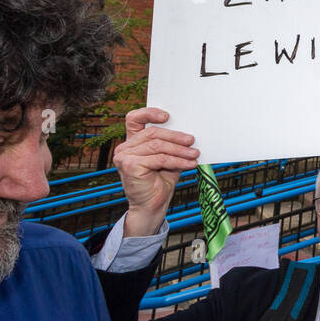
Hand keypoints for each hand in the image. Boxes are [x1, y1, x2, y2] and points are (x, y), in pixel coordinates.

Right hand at [113, 107, 199, 236]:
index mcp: (131, 142)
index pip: (134, 119)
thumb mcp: (167, 159)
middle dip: (176, 136)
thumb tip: (189, 134)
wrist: (152, 207)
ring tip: (195, 154)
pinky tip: (190, 164)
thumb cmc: (160, 182)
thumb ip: (171, 145)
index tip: (168, 116)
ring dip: (180, 150)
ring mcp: (124, 156)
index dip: (149, 113)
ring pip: (158, 146)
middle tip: (193, 140)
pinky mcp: (130, 165)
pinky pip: (160, 158)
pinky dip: (178, 161)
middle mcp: (124, 148)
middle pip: (152, 133)